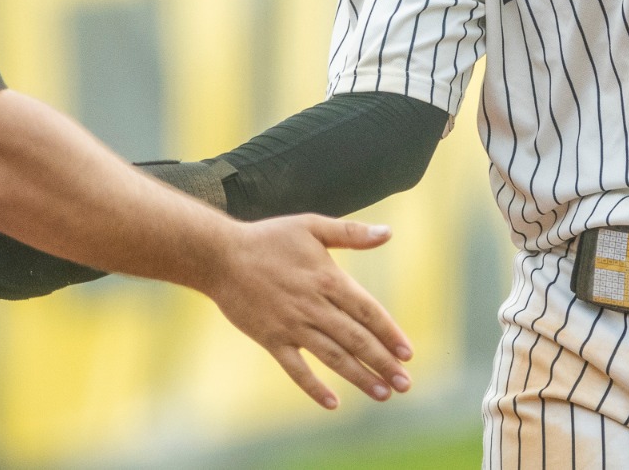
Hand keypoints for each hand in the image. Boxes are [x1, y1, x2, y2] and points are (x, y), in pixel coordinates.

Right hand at [197, 215, 412, 409]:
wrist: (220, 256)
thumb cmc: (268, 238)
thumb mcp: (311, 226)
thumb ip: (351, 233)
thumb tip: (388, 232)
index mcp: (327, 279)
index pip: (367, 311)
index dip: (389, 333)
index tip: (408, 354)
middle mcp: (313, 306)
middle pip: (356, 339)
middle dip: (383, 363)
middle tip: (405, 384)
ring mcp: (292, 326)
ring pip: (333, 357)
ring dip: (359, 377)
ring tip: (383, 394)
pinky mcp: (271, 340)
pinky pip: (296, 369)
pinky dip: (314, 387)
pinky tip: (332, 403)